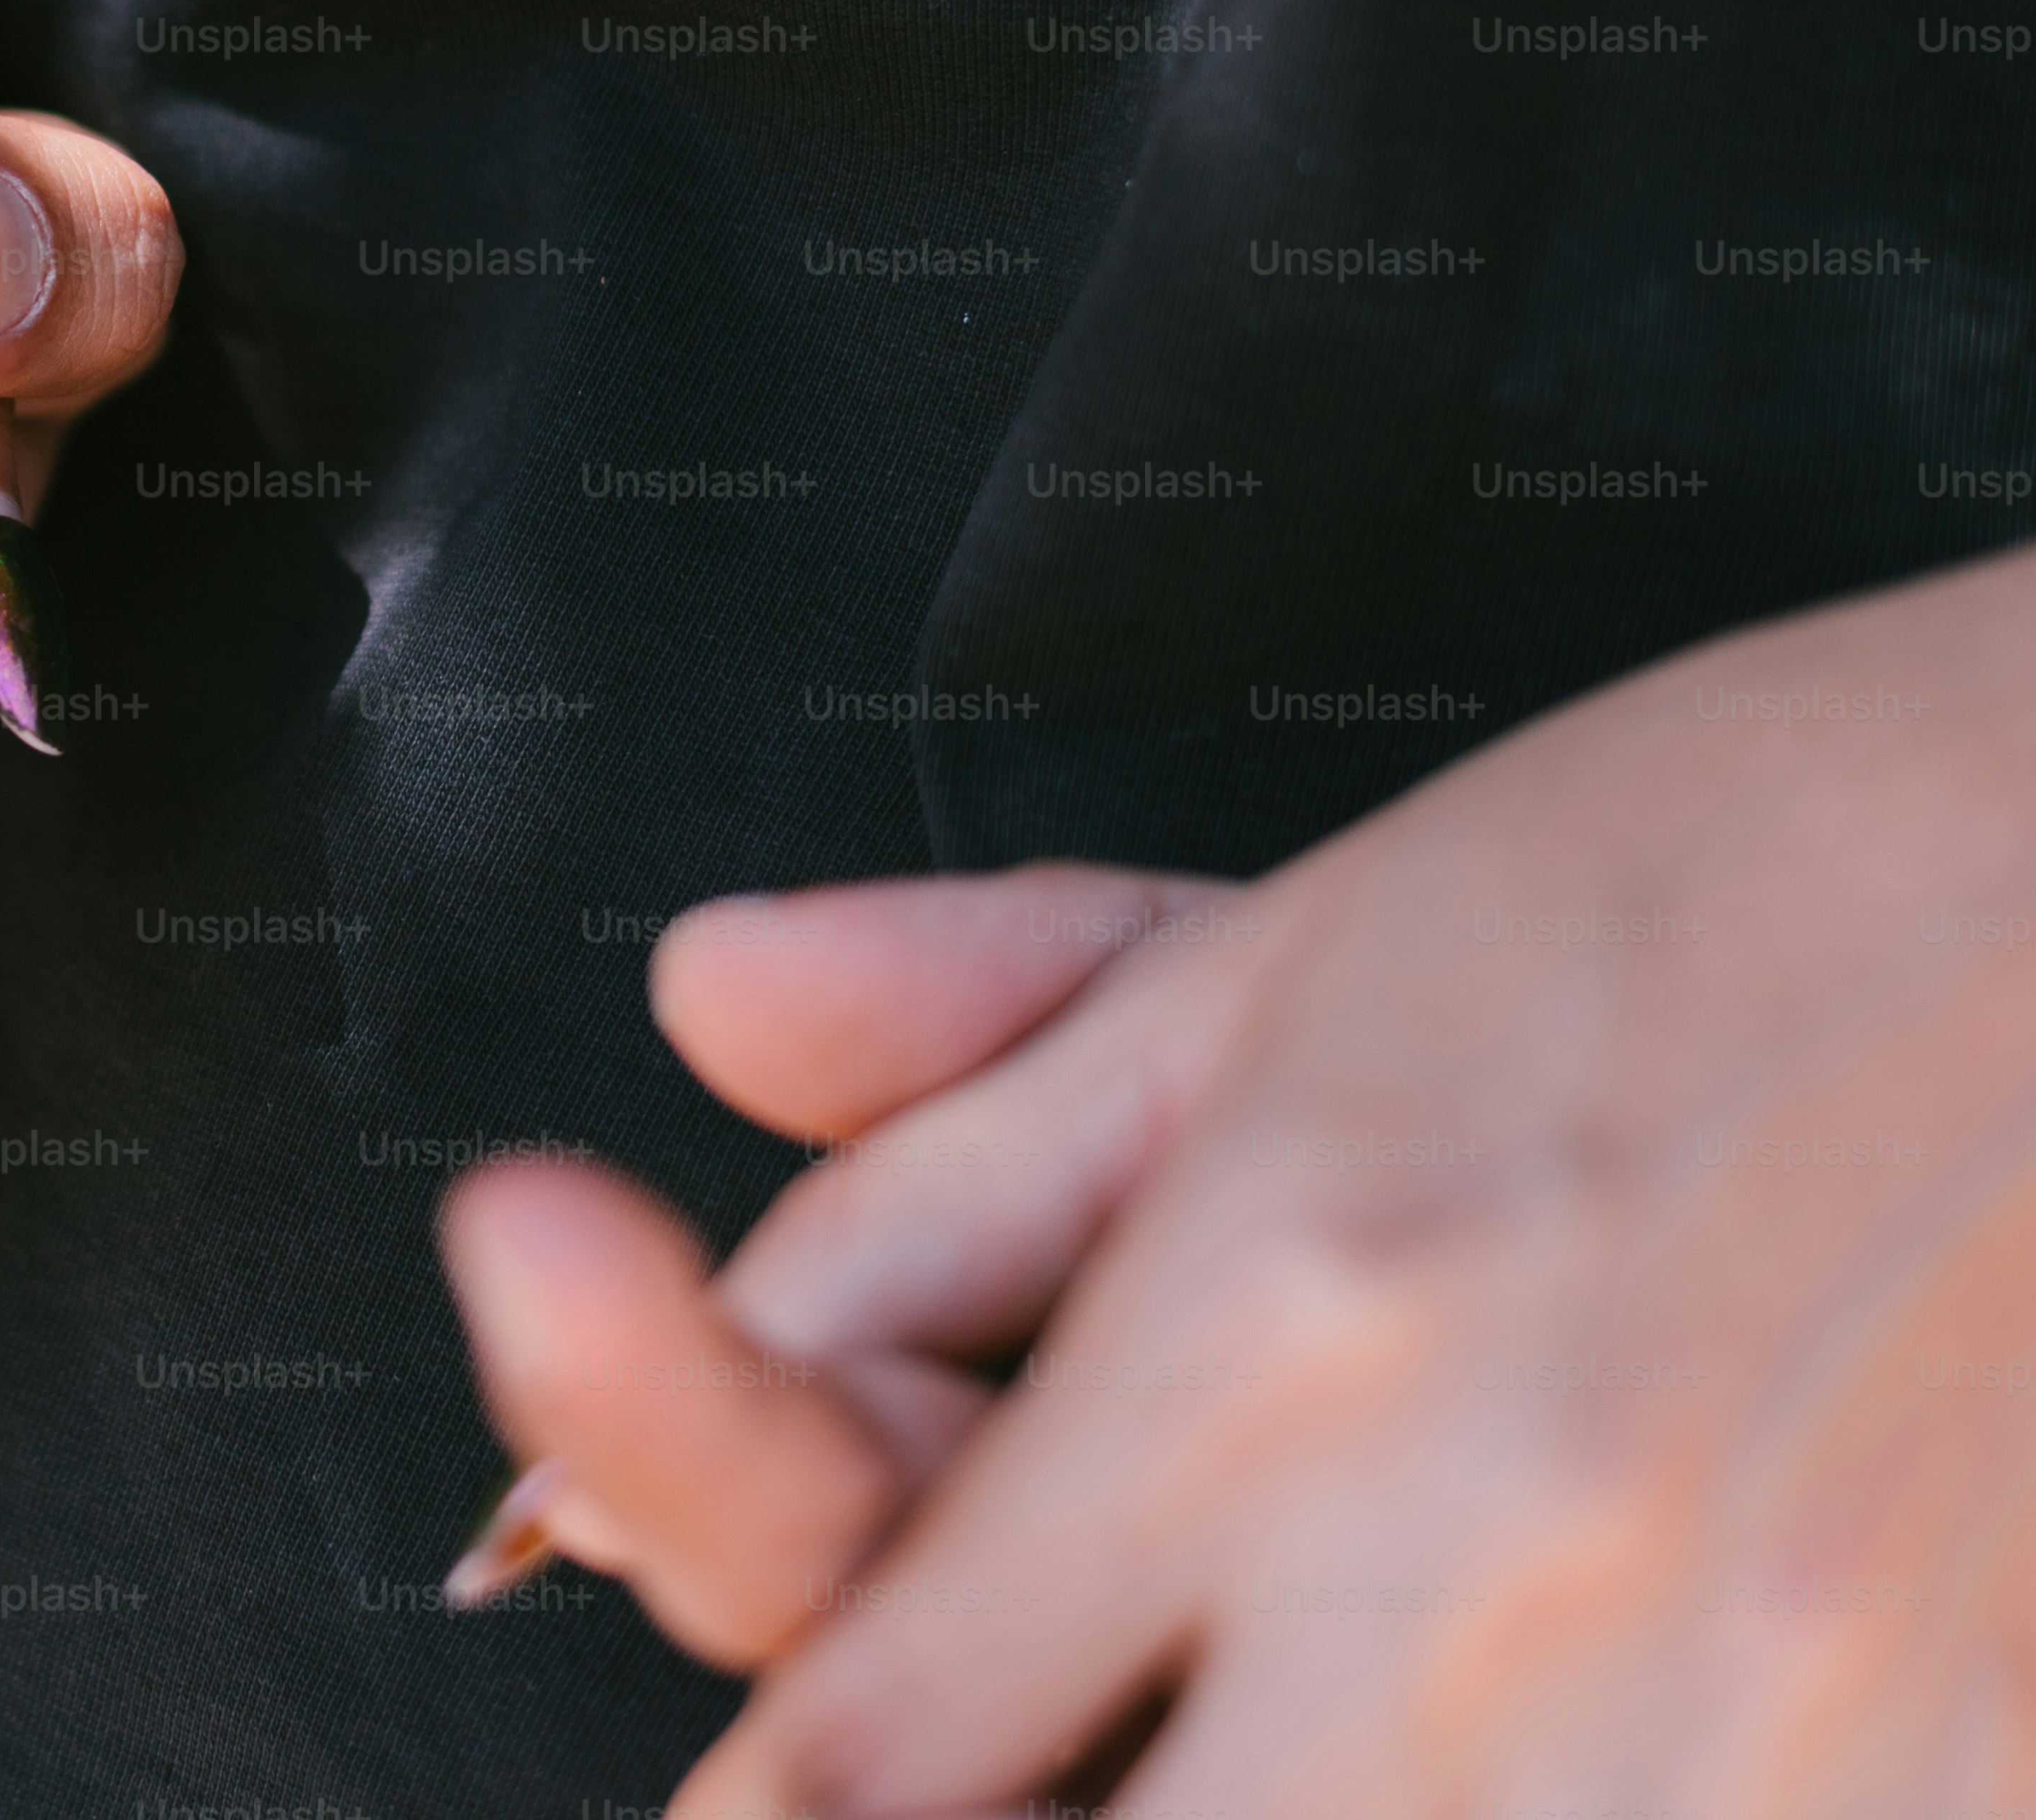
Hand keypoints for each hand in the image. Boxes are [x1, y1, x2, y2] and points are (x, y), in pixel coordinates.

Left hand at [445, 541, 2035, 1819]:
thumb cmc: (1742, 883)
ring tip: (1289, 1747)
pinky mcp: (1951, 1792)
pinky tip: (1536, 1775)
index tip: (784, 1801)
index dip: (783, 1816)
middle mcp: (1471, 1560)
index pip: (873, 1738)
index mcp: (1263, 1341)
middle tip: (1032, 1771)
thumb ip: (952, 1131)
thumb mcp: (1290, 964)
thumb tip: (699, 1102)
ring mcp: (1736, 1723)